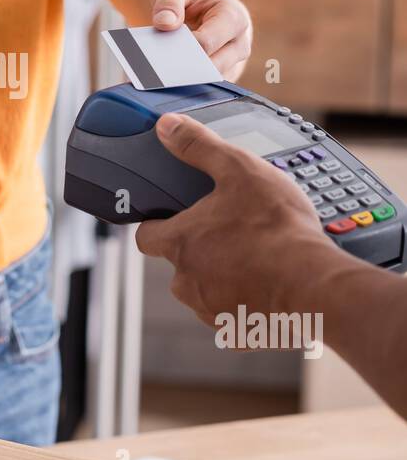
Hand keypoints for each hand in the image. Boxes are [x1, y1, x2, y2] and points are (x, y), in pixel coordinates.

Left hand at [136, 113, 324, 326]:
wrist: (314, 284)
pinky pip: (232, 314)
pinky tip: (269, 284)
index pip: (146, 236)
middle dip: (199, 251)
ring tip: (256, 258)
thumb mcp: (239, 170)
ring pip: (205, 290)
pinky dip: (245, 302)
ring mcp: (210, 309)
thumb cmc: (277, 229)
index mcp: (181, 242)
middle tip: (232, 233)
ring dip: (222, 277)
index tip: (174, 218)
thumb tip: (168, 128)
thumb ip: (199, 147)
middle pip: (179, 264)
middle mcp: (187, 281)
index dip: (159, 224)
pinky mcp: (237, 331)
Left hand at [151, 0, 252, 80]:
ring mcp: (234, 63)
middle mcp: (240, 43)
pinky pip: (205, 87)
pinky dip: (186, 85)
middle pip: (211, 67)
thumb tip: (165, 23)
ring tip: (160, 75)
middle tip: (157, 69)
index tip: (162, 51)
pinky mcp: (224, 76)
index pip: (207, 43)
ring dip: (184, 80)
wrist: (200, 6)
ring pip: (209, 82)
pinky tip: (165, 80)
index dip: (183, 49)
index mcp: (234, 17)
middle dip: (185, 68)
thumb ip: (170, 1)